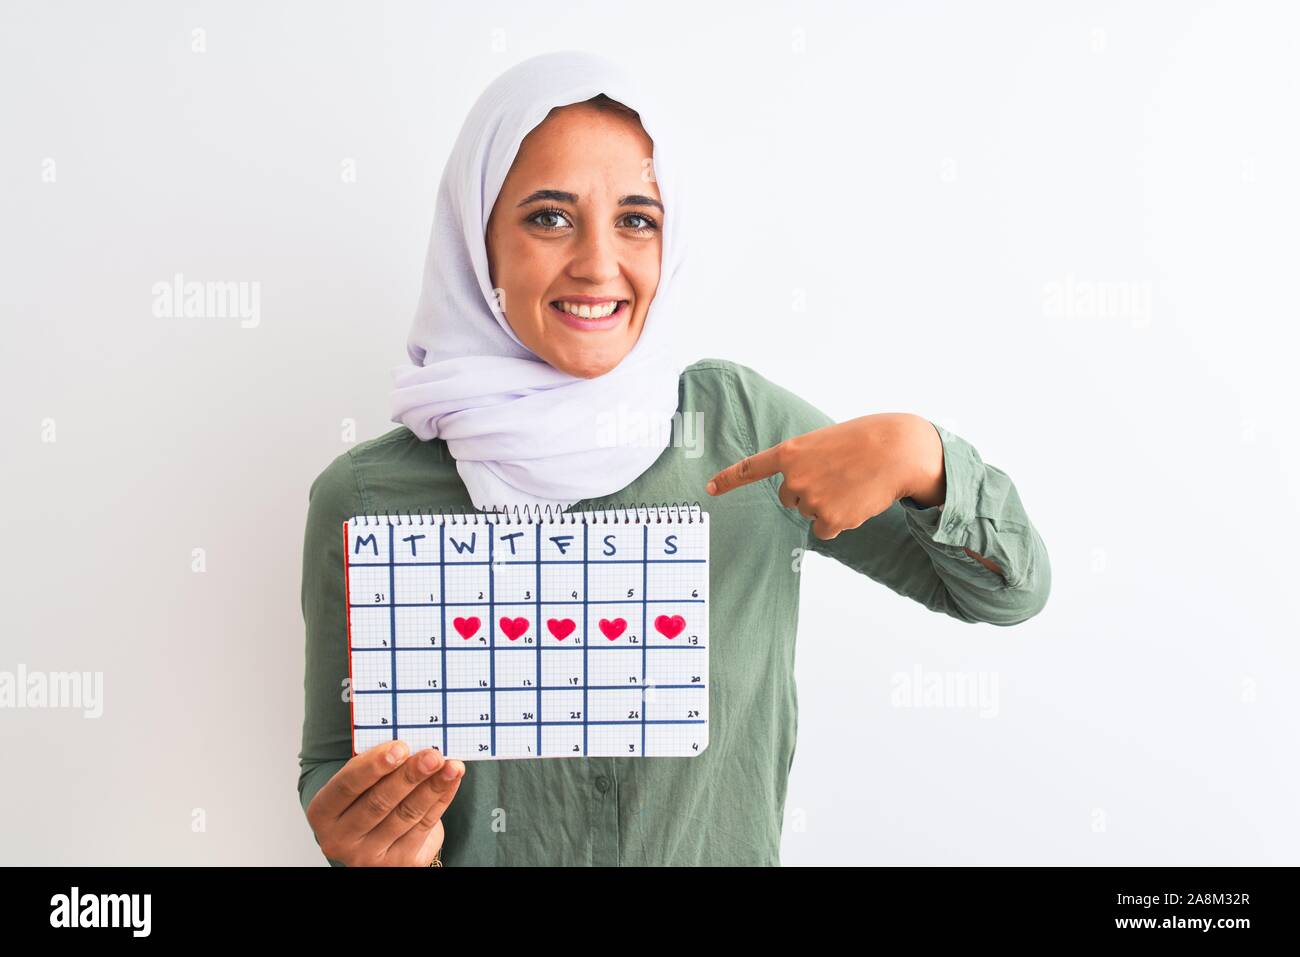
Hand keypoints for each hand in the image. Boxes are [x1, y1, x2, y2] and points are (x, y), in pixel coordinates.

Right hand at [306, 740, 465, 865]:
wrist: (379, 838)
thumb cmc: (367, 797)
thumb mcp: (361, 783)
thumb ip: (376, 765)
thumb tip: (411, 744)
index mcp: (323, 813)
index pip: (346, 786)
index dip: (373, 766)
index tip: (400, 747)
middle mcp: (340, 840)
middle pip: (378, 803)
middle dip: (409, 776)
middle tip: (432, 756)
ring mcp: (369, 857)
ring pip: (405, 816)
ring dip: (432, 787)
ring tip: (451, 766)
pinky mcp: (400, 864)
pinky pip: (424, 826)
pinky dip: (441, 799)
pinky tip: (451, 781)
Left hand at [705, 412, 944, 540]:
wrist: (897, 451)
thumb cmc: (867, 439)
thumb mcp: (826, 440)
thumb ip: (806, 461)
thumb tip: (801, 489)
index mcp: (790, 452)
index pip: (752, 469)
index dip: (728, 480)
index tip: (709, 488)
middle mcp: (794, 478)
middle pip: (789, 498)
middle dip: (808, 492)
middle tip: (837, 477)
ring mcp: (810, 500)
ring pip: (810, 513)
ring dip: (828, 505)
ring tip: (852, 485)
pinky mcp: (828, 520)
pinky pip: (823, 530)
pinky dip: (838, 522)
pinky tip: (855, 503)